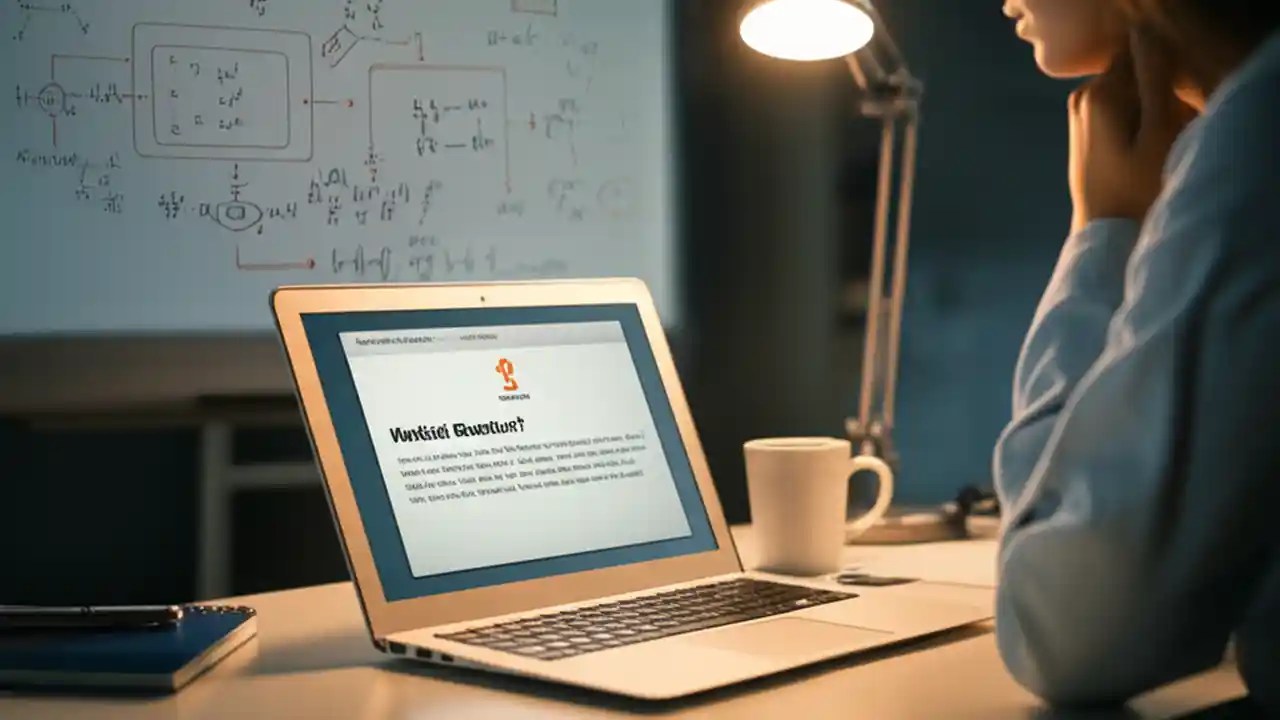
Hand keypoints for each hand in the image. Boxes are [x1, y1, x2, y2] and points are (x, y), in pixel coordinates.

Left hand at [1068, 28, 1195, 232]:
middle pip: (1134, 74)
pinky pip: (1120, 114)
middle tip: (1159, 137)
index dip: (1165, 78)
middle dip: (1156, 96)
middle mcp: (1082, 97)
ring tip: (1147, 150)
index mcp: (1097, 92)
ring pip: (1129, 95)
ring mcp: (1079, 114)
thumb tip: (1148, 41)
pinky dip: (1135, 127)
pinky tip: (1137, 156)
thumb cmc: (1137, 190)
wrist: (1106, 236)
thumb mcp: (1161, 133)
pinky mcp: (1084, 131)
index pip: (1142, 53)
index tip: (1167, 112)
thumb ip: (1156, 81)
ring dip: (1148, 113)